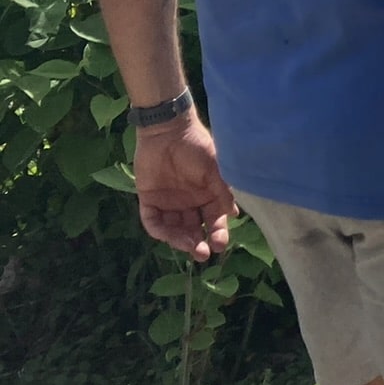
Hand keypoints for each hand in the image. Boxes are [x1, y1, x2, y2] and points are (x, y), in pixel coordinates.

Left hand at [134, 117, 237, 260]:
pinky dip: (158, 230)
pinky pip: (153, 221)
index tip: (219, 245)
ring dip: (180, 240)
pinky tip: (166, 234)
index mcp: (208, 196)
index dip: (217, 233)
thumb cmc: (197, 147)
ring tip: (187, 245)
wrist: (167, 131)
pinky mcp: (149, 200)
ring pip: (174, 229)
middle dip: (198, 243)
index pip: (213, 220)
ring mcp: (169, 203)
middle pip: (194, 229)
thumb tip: (233, 215)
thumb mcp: (215, 169)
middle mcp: (190, 203)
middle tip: (201, 253)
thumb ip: (222, 191)